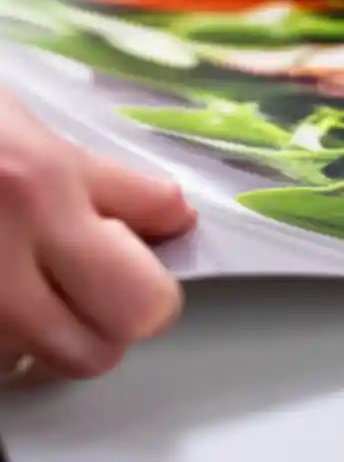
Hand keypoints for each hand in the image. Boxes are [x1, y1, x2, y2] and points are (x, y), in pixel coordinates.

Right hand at [0, 92, 196, 385]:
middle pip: (98, 351)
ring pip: (35, 364)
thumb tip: (174, 219)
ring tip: (23, 279)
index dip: (153, 293)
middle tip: (91, 285)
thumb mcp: (27, 127)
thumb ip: (110, 182)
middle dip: (107, 325)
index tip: (141, 272)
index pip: (145, 296)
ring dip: (42, 335)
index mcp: (38, 190)